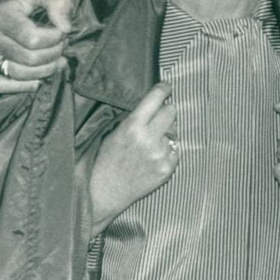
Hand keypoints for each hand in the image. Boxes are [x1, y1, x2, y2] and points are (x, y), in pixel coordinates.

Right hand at [0, 0, 72, 92]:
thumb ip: (57, 1)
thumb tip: (66, 27)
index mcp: (0, 16)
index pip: (33, 39)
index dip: (55, 39)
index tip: (63, 31)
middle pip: (30, 59)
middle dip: (54, 54)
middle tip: (62, 44)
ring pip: (19, 75)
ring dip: (46, 71)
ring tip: (58, 59)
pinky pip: (2, 85)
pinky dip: (23, 86)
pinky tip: (39, 78)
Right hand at [88, 83, 176, 229]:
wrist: (103, 192)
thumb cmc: (104, 160)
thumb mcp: (112, 133)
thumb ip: (133, 118)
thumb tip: (153, 103)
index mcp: (132, 126)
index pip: (156, 98)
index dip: (163, 90)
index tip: (166, 87)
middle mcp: (149, 139)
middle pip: (172, 111)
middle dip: (164, 112)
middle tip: (155, 118)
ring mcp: (161, 155)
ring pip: (174, 132)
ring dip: (165, 134)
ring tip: (148, 145)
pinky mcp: (168, 169)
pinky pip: (175, 151)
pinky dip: (167, 151)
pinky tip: (151, 158)